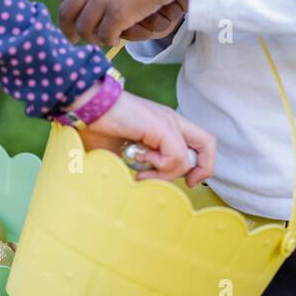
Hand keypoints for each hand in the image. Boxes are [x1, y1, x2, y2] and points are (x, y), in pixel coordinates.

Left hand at [59, 0, 194, 46]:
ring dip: (92, 37)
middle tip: (74, 40)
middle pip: (67, 13)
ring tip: (102, 40)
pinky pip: (105, 36)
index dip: (66, 9)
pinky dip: (110, 41)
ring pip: (85, 29)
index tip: (69, 20)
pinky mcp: (117, 14)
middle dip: (69, 30)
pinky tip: (116, 40)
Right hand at [72, 88, 214, 187]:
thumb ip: (138, 168)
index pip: (199, 143)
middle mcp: (172, 121)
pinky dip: (159, 166)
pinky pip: (175, 157)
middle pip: (208, 143)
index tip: (184, 181)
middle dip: (202, 170)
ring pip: (187, 158)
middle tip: (185, 183)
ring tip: (142, 171)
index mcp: (166, 125)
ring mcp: (168, 122)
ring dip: (165, 174)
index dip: (198, 166)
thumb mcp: (123, 154)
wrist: (87, 105)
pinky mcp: (161, 126)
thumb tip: (141, 190)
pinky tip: (139, 159)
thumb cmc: (98, 127)